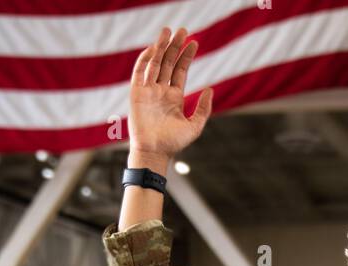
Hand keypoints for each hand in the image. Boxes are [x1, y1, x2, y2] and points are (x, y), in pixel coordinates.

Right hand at [128, 26, 211, 159]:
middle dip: (175, 46)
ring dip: (161, 46)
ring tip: (169, 31)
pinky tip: (154, 48)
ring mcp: (148, 90)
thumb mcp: (194, 126)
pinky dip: (145, 59)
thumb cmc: (173, 143)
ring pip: (155, 63)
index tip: (195, 42)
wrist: (154, 152)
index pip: (180, 71)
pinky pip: (140, 71)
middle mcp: (161, 91)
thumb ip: (202, 109)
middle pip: (168, 62)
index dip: (187, 56)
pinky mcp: (137, 93)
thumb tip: (210, 90)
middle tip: (183, 30)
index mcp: (174, 97)